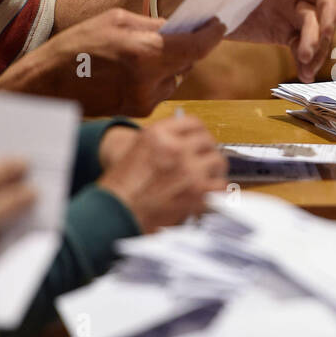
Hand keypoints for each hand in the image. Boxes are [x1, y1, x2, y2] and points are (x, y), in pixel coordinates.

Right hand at [0, 9, 224, 115]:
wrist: (48, 86)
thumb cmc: (76, 48)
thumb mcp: (115, 21)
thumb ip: (153, 25)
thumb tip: (179, 28)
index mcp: (146, 54)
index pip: (197, 46)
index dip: (212, 34)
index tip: (219, 24)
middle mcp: (151, 81)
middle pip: (189, 62)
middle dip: (188, 47)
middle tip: (183, 32)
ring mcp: (147, 100)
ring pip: (176, 77)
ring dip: (170, 64)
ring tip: (144, 53)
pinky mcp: (141, 111)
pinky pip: (161, 89)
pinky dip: (156, 78)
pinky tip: (134, 71)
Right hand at [98, 117, 227, 232]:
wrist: (115, 213)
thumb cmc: (121, 187)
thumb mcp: (138, 150)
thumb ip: (163, 142)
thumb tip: (189, 141)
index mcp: (158, 134)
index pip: (193, 123)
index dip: (199, 133)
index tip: (200, 140)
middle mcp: (176, 147)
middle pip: (208, 141)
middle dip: (206, 152)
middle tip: (204, 163)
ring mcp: (189, 169)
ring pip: (217, 162)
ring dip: (214, 171)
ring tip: (206, 179)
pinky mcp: (198, 192)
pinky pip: (220, 185)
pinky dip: (217, 191)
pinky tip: (208, 194)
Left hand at [162, 0, 335, 81]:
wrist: (202, 0)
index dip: (330, 9)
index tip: (327, 31)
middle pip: (321, 16)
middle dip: (320, 37)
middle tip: (306, 56)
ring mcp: (291, 15)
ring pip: (315, 35)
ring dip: (315, 54)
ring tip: (306, 73)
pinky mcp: (283, 33)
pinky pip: (300, 47)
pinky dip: (304, 61)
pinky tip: (303, 75)